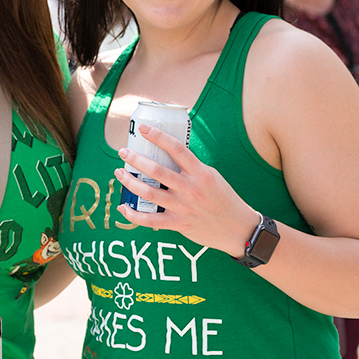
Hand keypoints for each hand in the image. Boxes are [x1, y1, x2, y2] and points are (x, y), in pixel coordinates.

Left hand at [115, 124, 259, 258]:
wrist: (238, 229)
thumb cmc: (223, 198)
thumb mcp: (211, 176)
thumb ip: (191, 167)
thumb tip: (167, 155)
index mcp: (200, 173)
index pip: (177, 149)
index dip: (158, 137)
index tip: (143, 129)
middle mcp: (190, 189)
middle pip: (157, 171)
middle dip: (136, 159)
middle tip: (123, 152)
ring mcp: (183, 207)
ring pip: (149, 193)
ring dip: (130, 182)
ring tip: (119, 173)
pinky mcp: (179, 224)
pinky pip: (150, 220)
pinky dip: (133, 215)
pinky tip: (123, 207)